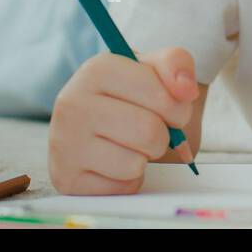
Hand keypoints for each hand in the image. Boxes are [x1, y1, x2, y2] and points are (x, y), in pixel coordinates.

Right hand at [48, 48, 198, 194]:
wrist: (96, 124)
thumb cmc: (129, 95)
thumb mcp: (152, 69)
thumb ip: (176, 64)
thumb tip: (186, 89)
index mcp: (95, 70)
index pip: (161, 95)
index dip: (177, 107)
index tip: (168, 106)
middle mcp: (72, 104)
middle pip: (150, 132)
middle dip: (163, 135)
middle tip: (149, 128)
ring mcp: (65, 143)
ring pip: (135, 163)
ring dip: (144, 158)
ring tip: (129, 143)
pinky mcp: (68, 179)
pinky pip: (122, 187)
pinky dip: (128, 179)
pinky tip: (114, 163)